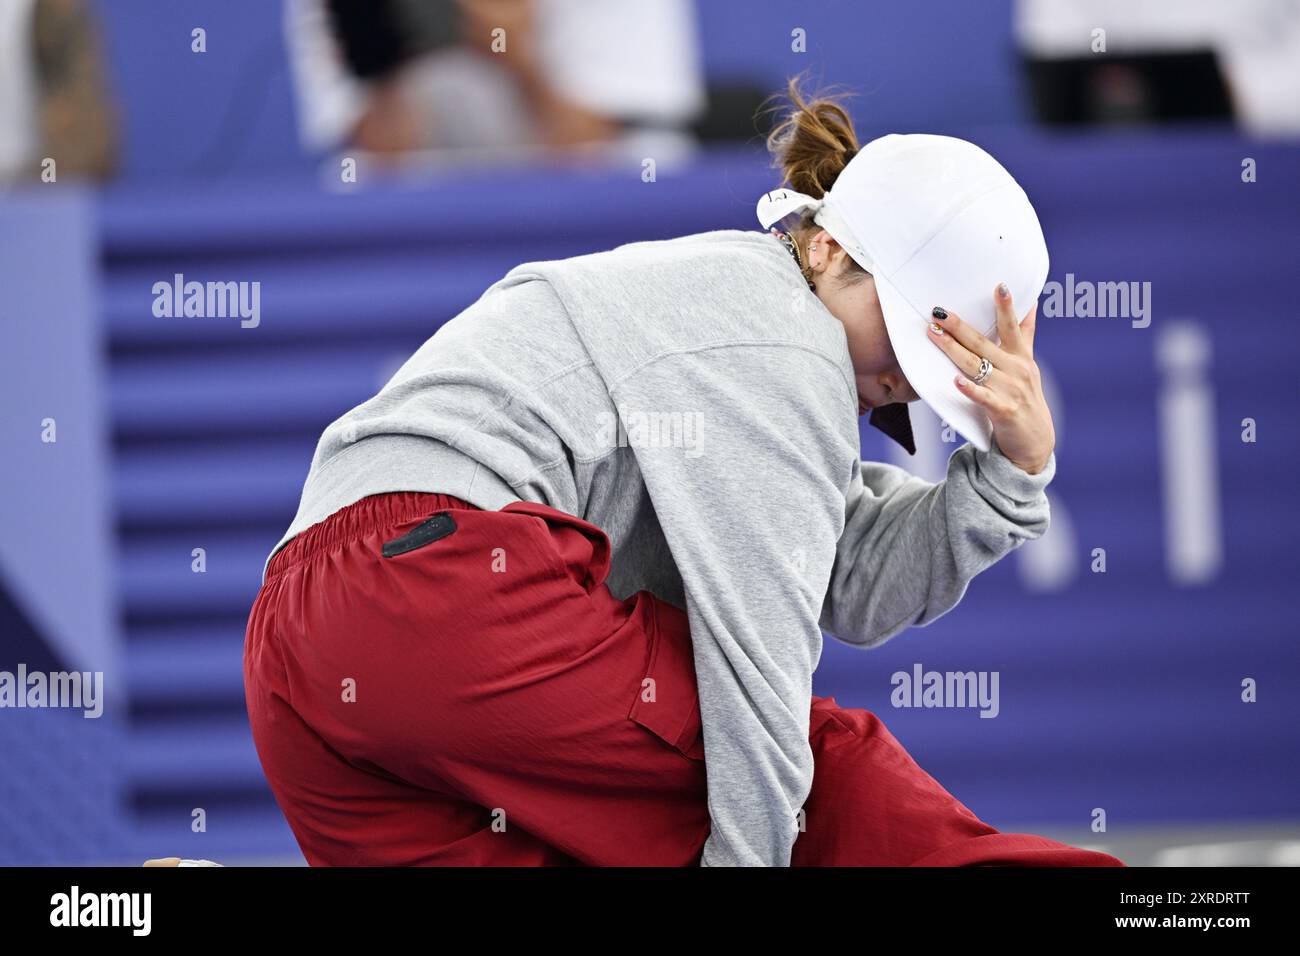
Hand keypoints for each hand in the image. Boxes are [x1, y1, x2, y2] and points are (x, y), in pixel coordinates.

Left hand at [925, 284, 1055, 474]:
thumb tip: (1032, 303)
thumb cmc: (1023, 398)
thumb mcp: (1027, 365)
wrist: (1034, 442)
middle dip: (960, 327)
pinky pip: (983, 398)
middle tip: (938, 311)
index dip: (1006, 307)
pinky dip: (970, 390)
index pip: (1011, 327)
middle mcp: (1017, 370)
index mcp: (1021, 357)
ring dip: (954, 350)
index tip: (999, 285)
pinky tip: (955, 381)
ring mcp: (1010, 391)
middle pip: (983, 344)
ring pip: (976, 366)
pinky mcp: (1003, 412)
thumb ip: (1025, 335)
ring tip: (933, 335)